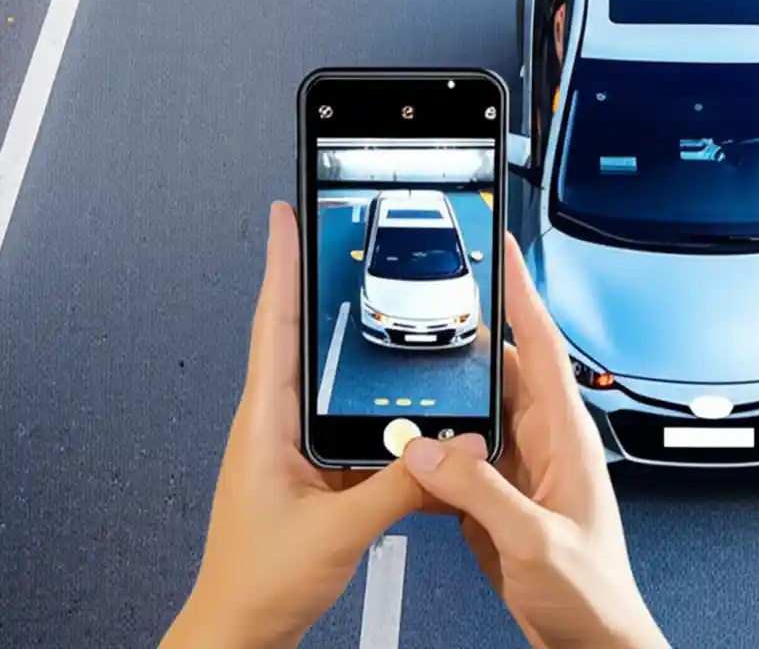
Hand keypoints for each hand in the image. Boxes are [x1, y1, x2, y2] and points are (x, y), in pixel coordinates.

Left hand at [161, 202, 423, 647]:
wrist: (239, 629)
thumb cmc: (257, 582)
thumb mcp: (339, 528)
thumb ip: (404, 485)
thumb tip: (453, 448)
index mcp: (265, 423)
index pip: (274, 324)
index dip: (282, 264)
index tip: (289, 216)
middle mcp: (272, 427)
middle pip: (295, 338)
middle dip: (311, 283)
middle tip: (328, 238)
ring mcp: (288, 449)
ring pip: (322, 381)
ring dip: (341, 343)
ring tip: (366, 306)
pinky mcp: (308, 473)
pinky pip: (342, 423)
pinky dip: (370, 407)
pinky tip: (396, 411)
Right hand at [401, 234, 668, 648]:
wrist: (591, 642)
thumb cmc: (591, 595)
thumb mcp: (535, 541)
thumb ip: (480, 493)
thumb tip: (427, 451)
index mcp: (567, 442)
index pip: (545, 350)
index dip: (523, 296)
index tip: (503, 252)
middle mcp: (546, 448)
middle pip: (506, 373)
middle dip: (474, 335)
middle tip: (438, 297)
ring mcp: (522, 472)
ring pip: (479, 414)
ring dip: (449, 395)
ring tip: (412, 367)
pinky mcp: (500, 499)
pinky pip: (463, 457)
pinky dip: (435, 446)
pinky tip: (411, 445)